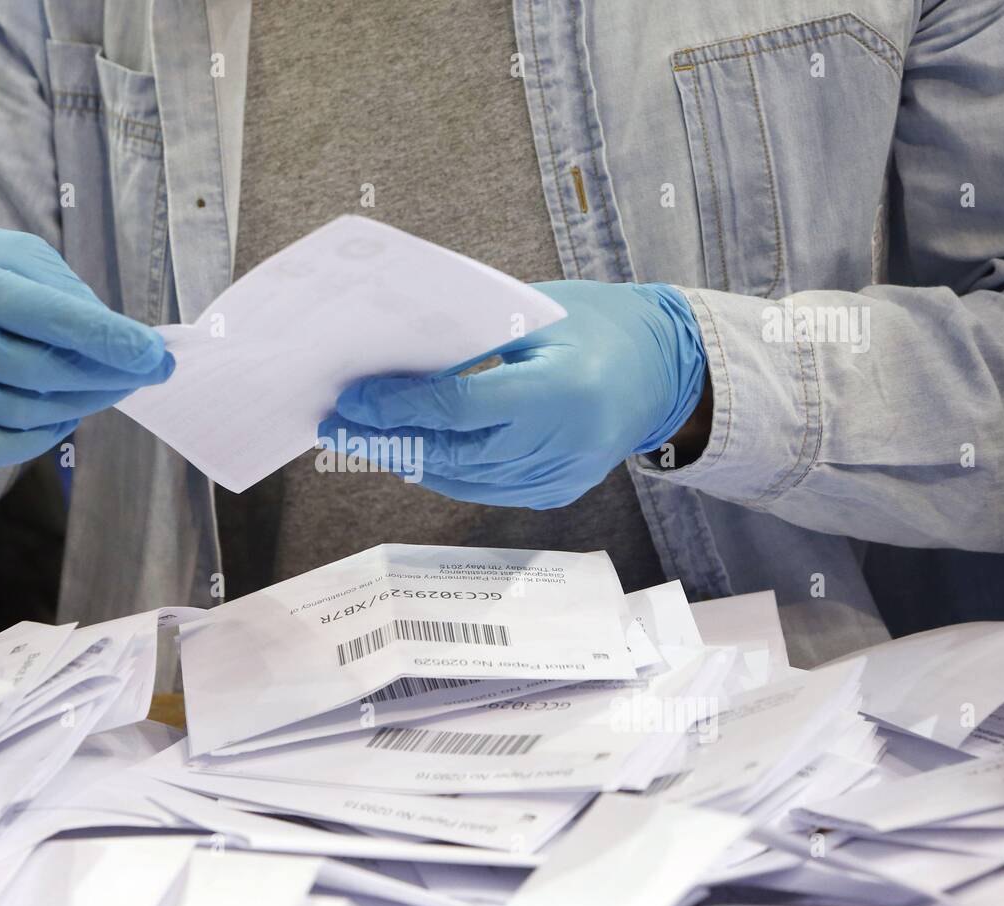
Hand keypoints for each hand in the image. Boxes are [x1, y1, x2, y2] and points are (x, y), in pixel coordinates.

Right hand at [0, 224, 173, 468]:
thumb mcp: (18, 257)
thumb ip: (68, 296)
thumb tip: (126, 345)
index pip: (40, 313)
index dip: (102, 337)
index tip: (154, 354)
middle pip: (33, 370)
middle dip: (103, 376)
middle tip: (146, 372)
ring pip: (17, 411)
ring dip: (79, 406)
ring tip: (112, 389)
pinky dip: (34, 443)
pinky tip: (64, 419)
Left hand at [318, 280, 706, 508]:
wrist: (666, 371)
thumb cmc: (600, 325)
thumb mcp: (538, 316)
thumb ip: (475, 346)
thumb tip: (401, 366)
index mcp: (558, 390)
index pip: (457, 406)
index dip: (398, 406)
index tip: (353, 400)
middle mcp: (559, 443)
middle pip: (451, 452)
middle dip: (387, 439)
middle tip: (337, 427)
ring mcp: (559, 476)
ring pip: (462, 478)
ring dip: (407, 459)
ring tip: (363, 440)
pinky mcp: (556, 492)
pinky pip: (484, 488)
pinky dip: (445, 471)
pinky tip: (411, 453)